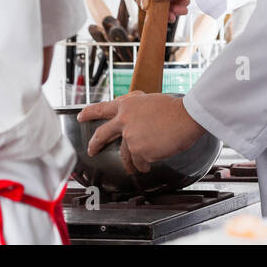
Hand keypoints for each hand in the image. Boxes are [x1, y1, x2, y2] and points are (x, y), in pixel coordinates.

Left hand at [78, 92, 206, 172]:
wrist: (186, 117)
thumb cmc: (173, 108)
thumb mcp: (149, 100)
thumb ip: (134, 104)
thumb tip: (127, 106)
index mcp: (126, 106)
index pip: (102, 108)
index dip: (89, 113)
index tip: (80, 116)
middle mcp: (124, 122)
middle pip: (102, 135)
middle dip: (95, 145)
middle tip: (92, 150)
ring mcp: (130, 137)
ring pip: (125, 155)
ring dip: (132, 162)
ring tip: (138, 166)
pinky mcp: (139, 151)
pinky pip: (140, 162)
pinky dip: (146, 164)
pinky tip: (152, 163)